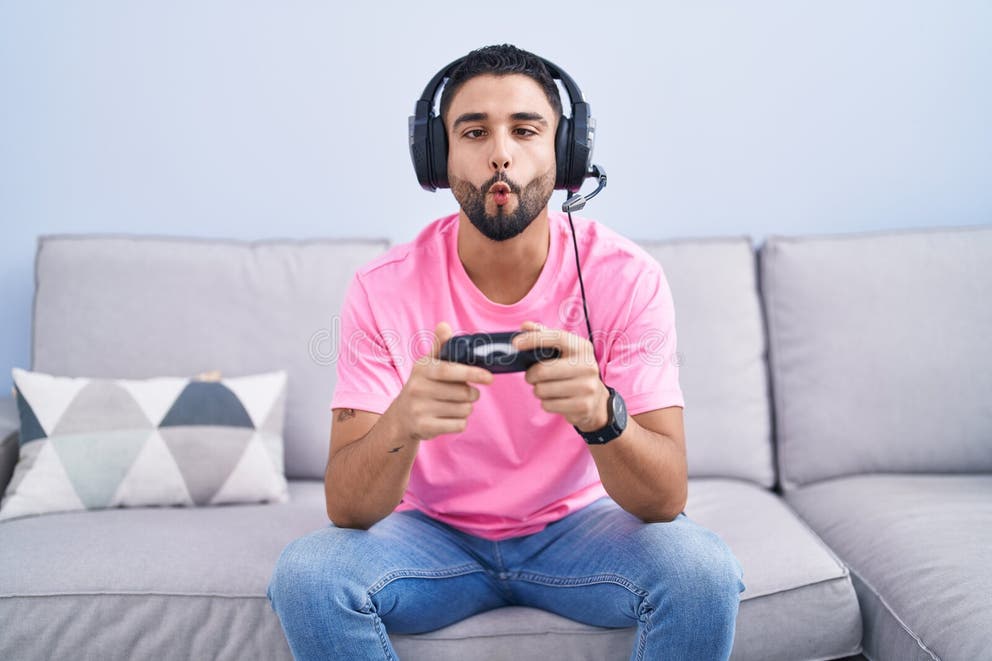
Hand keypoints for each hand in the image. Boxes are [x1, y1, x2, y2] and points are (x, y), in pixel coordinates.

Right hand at [393, 322, 493, 441]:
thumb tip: (444, 325)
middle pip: (463, 393)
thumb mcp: (427, 365)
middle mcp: (417, 388)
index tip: (490, 377)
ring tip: (454, 405)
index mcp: (422, 369)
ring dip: (466, 408)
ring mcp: (419, 409)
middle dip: (472, 394)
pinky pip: (458, 425)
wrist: (402, 417)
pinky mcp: (424, 427)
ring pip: (463, 410)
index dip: (471, 372)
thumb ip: (439, 346)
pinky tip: (448, 418)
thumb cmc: (423, 386)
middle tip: (467, 393)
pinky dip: (459, 422)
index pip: (449, 370)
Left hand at [511, 321, 609, 432]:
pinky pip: (548, 405)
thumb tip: (525, 326)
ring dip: (538, 390)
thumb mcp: (564, 352)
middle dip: (530, 375)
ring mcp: (587, 387)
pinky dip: (546, 403)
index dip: (534, 339)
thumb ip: (545, 336)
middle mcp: (588, 366)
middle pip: (543, 370)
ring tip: (546, 388)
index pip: (557, 338)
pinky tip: (555, 399)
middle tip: (531, 376)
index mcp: (582, 348)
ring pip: (542, 389)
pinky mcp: (583, 406)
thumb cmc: (573, 371)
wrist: (596, 400)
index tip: (515, 343)